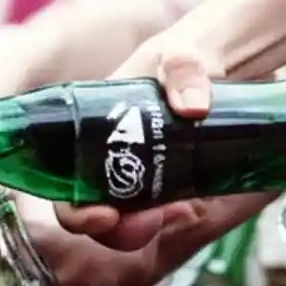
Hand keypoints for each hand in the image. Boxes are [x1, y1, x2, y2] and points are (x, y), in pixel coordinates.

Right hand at [55, 32, 226, 251]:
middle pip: (99, 219)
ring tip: (182, 210)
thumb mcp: (179, 55)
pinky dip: (176, 218)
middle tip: (155, 219)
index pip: (66, 188)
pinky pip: (165, 214)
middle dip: (122, 230)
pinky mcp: (173, 185)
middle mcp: (109, 164)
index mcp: (90, 137)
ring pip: (132, 223)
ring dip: (150, 227)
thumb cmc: (182, 57)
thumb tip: (192, 107)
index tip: (105, 215)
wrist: (219, 62)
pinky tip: (196, 205)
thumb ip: (183, 69)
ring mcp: (142, 178)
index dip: (77, 213)